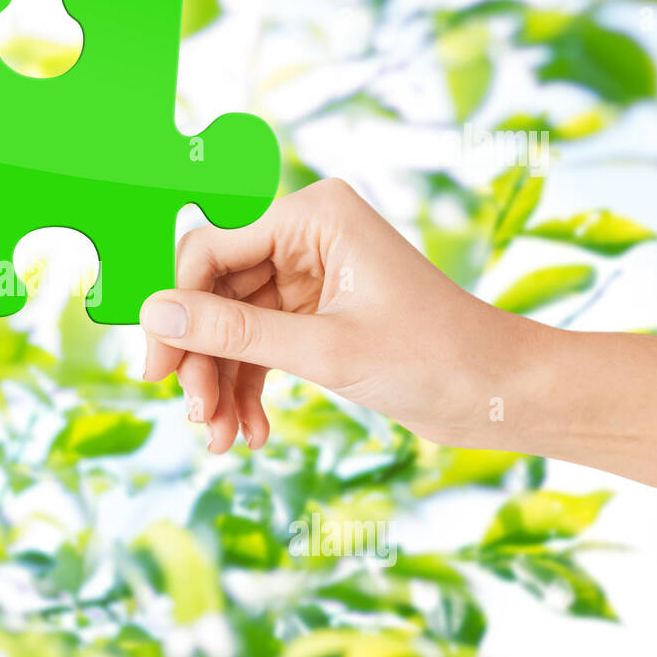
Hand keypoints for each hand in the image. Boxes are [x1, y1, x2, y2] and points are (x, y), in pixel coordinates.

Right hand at [139, 177, 656, 496]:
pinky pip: (261, 346)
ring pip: (234, 327)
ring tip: (222, 440)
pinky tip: (252, 433)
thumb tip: (154, 315)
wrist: (502, 395)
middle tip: (194, 415)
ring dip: (223, 384)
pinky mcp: (317, 313)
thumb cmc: (435, 358)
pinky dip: (250, 389)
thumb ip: (234, 333)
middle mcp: (307, 235)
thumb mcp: (324, 350)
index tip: (159, 370)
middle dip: (203, 360)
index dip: (177, 310)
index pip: (210, 250)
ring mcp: (311, 275)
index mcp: (313, 216)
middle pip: (216, 294)